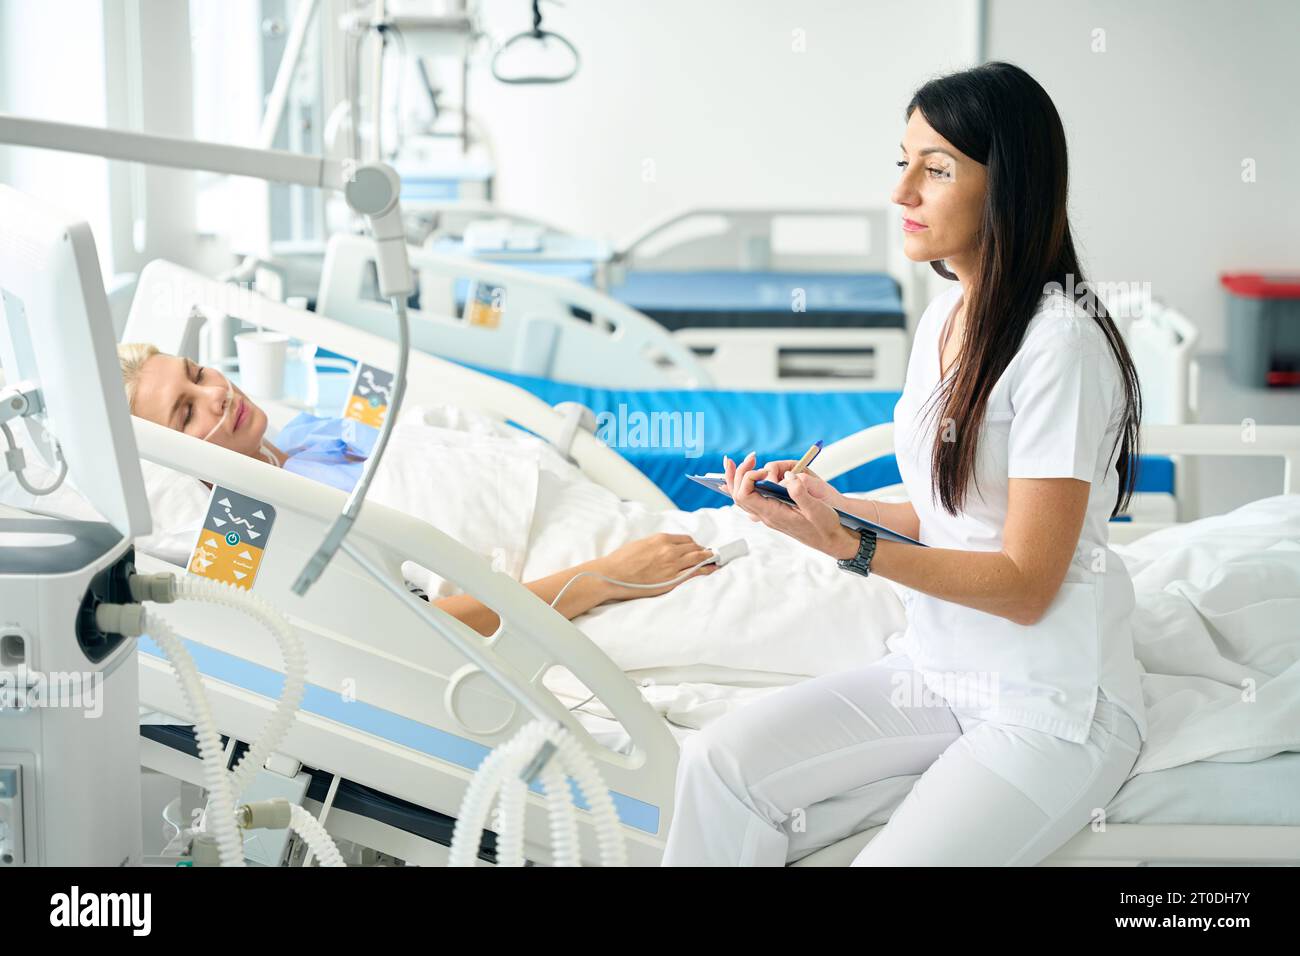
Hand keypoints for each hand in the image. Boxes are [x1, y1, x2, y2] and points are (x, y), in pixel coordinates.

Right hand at [592, 533, 718, 600]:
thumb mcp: (640, 544)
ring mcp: (672, 565)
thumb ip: (656, 544)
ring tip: (715, 560)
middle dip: (703, 551)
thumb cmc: (621, 561)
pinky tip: (711, 569)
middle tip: (710, 554)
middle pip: (694, 548)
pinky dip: (705, 570)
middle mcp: (670, 550)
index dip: (693, 544)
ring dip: (708, 559)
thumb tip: (665, 548)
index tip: (697, 548)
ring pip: (698, 558)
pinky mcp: (672, 580)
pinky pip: (695, 572)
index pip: (686, 539)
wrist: (612, 575)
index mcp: (661, 539)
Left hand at [723, 451, 858, 558]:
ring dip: (740, 478)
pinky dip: (746, 487)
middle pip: (737, 495)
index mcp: (773, 514)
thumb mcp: (817, 509)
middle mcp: (766, 516)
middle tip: (751, 457)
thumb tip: (787, 476)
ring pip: (742, 498)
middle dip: (738, 473)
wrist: (831, 540)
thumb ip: (801, 492)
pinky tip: (748, 479)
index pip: (745, 495)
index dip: (748, 477)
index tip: (764, 471)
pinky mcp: (774, 513)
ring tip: (747, 461)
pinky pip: (751, 501)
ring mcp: (768, 516)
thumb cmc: (825, 526)